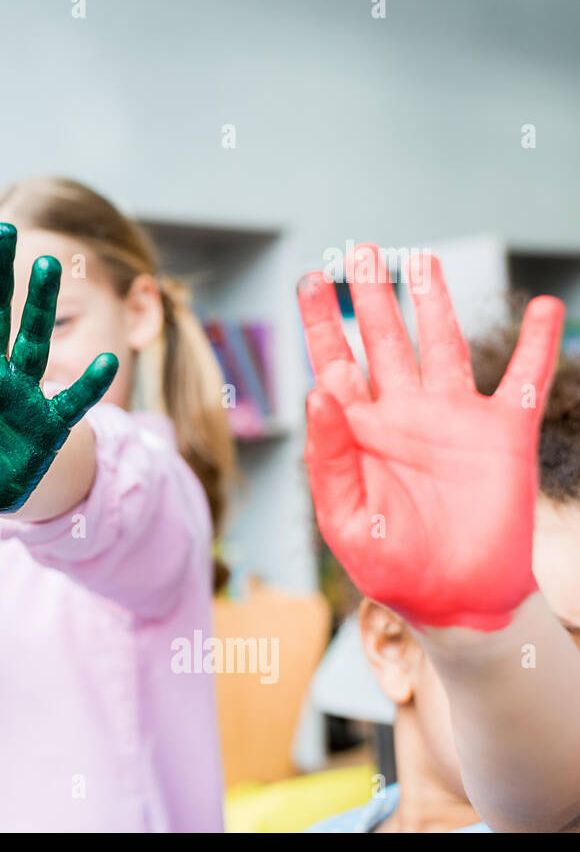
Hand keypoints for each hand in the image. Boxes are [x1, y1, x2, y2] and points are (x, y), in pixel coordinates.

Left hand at [299, 244, 562, 629]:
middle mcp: (403, 413)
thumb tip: (317, 389)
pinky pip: (524, 380)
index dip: (320, 322)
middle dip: (370, 296)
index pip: (334, 363)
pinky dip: (536, 345)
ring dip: (434, 302)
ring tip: (422, 261)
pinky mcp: (503, 435)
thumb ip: (329, 455)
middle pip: (384, 339)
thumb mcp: (344, 516)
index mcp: (358, 431)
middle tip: (361, 250)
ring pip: (444, 344)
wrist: (454, 602)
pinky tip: (543, 306)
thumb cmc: (389, 565)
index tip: (308, 280)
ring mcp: (453, 419)